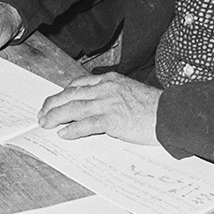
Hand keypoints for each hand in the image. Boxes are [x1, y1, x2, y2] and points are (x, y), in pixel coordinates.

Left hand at [37, 72, 161, 144]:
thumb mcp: (130, 92)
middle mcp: (106, 88)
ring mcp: (108, 103)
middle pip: (71, 94)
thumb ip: (112, 95)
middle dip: (53, 104)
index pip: (79, 83)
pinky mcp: (112, 120)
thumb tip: (96, 107)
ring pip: (73, 108)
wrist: (171, 115)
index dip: (63, 93)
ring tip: (45, 124)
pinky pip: (86, 124)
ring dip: (56, 116)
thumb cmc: (155, 107)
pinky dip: (72, 129)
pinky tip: (63, 134)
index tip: (55, 100)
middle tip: (42, 113)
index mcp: (110, 80)